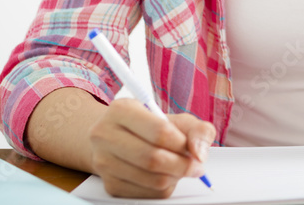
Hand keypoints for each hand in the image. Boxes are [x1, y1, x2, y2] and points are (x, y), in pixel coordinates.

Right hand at [88, 98, 214, 198]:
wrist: (119, 139)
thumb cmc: (152, 127)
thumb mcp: (176, 119)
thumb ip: (197, 130)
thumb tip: (199, 154)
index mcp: (121, 110)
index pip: (159, 132)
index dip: (183, 144)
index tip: (194, 150)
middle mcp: (105, 135)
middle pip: (153, 159)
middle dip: (183, 165)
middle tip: (196, 166)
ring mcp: (103, 162)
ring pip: (151, 180)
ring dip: (175, 177)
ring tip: (181, 169)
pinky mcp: (110, 185)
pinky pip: (147, 194)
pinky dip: (164, 188)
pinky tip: (166, 176)